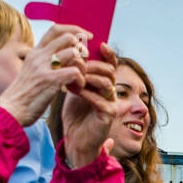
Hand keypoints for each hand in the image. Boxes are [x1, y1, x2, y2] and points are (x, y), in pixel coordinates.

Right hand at [0, 23, 92, 127]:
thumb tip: (64, 57)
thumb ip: (45, 63)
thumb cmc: (24, 96)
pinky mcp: (49, 80)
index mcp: (35, 52)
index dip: (75, 29)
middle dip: (82, 48)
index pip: (56, 29)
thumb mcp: (32, 72)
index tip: (87, 37)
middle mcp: (39, 55)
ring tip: (81, 79)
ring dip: (84, 67)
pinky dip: (82, 80)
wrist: (10, 111)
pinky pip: (75, 72)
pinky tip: (78, 88)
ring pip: (74, 53)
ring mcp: (43, 67)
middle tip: (85, 63)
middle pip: (68, 38)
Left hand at [61, 42, 120, 169]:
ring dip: (89, 78)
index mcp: (104, 84)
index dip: (108, 54)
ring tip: (75, 77)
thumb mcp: (74, 88)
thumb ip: (76, 73)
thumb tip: (70, 52)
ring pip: (107, 83)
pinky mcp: (108, 115)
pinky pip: (101, 100)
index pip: (110, 65)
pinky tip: (75, 90)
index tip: (100, 43)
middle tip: (79, 63)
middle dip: (93, 65)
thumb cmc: (74, 114)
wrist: (75, 138)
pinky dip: (87, 93)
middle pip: (110, 71)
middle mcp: (112, 93)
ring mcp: (112, 104)